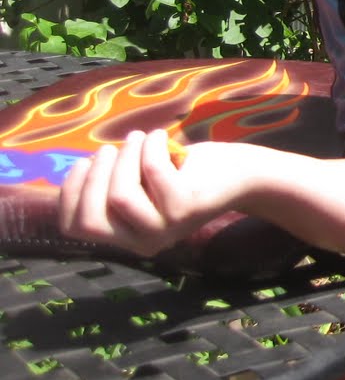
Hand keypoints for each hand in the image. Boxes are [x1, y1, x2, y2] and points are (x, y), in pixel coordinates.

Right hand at [58, 129, 241, 256]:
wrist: (240, 175)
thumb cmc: (184, 173)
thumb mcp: (142, 182)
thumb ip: (113, 183)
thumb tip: (81, 167)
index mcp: (127, 238)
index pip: (75, 228)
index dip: (70, 193)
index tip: (83, 162)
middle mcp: (144, 242)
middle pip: (91, 219)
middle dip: (94, 176)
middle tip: (110, 148)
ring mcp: (166, 228)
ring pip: (119, 195)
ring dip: (124, 158)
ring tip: (137, 137)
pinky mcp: (185, 207)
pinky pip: (152, 171)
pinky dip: (151, 146)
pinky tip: (160, 136)